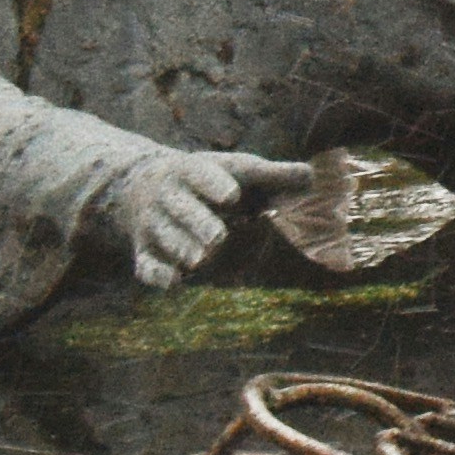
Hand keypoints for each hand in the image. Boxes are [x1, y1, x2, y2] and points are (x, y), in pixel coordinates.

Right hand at [105, 147, 314, 287]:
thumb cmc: (208, 179)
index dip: (214, 184)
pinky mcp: (144, 251)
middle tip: (217, 240)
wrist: (142, 184)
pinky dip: (156, 274)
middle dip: (198, 222)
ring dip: (180, 248)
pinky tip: (175, 283)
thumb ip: (272, 175)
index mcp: (193, 171)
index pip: (201, 173)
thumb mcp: (235, 170)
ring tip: (200, 261)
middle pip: (181, 208)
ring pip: (163, 235)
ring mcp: (154, 223)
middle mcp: (169, 196)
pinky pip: (145, 264)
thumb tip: (312, 176)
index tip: (232, 196)